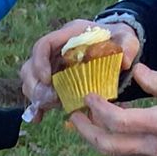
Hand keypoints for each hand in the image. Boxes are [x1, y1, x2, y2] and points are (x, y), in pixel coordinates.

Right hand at [20, 18, 139, 110]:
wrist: (114, 48)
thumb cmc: (117, 42)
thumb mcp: (125, 39)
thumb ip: (127, 46)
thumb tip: (124, 62)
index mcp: (69, 36)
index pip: (43, 45)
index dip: (40, 63)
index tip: (48, 80)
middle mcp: (55, 51)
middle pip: (30, 67)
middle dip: (35, 86)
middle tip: (51, 100)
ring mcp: (51, 68)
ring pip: (31, 82)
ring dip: (37, 98)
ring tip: (51, 106)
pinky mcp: (53, 84)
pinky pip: (38, 96)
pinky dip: (37, 108)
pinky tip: (39, 119)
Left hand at [69, 64, 156, 155]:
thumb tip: (137, 71)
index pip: (119, 122)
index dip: (99, 110)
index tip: (89, 97)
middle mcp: (153, 147)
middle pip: (108, 145)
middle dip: (87, 132)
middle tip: (74, 116)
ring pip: (114, 155)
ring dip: (95, 141)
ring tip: (83, 124)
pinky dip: (110, 145)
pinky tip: (104, 132)